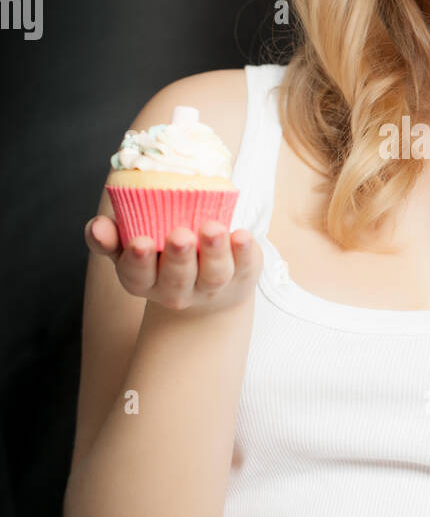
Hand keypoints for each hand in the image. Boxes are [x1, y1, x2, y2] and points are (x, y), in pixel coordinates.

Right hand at [84, 216, 262, 314]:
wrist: (205, 280)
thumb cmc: (158, 253)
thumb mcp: (127, 246)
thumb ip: (109, 237)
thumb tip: (97, 226)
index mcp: (144, 280)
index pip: (136, 276)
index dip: (138, 261)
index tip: (140, 243)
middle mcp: (177, 290)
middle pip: (177, 279)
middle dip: (178, 257)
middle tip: (179, 235)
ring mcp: (211, 286)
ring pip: (213, 275)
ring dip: (214, 252)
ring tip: (213, 228)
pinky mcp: (242, 276)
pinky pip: (246, 266)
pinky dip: (245, 251)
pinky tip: (242, 235)